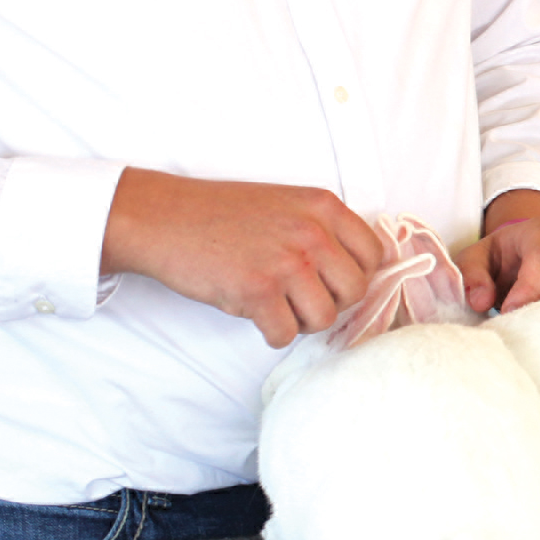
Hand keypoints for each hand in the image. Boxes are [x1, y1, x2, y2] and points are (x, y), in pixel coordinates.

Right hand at [101, 170, 386, 348]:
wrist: (165, 218)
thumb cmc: (224, 215)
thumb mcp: (287, 204)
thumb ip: (325, 230)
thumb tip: (363, 272)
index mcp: (324, 207)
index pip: (375, 254)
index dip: (355, 275)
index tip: (331, 281)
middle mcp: (312, 232)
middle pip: (355, 291)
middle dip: (330, 302)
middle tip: (299, 297)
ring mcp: (286, 262)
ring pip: (325, 318)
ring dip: (301, 321)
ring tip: (276, 304)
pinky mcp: (257, 291)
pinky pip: (285, 335)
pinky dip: (272, 333)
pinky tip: (255, 313)